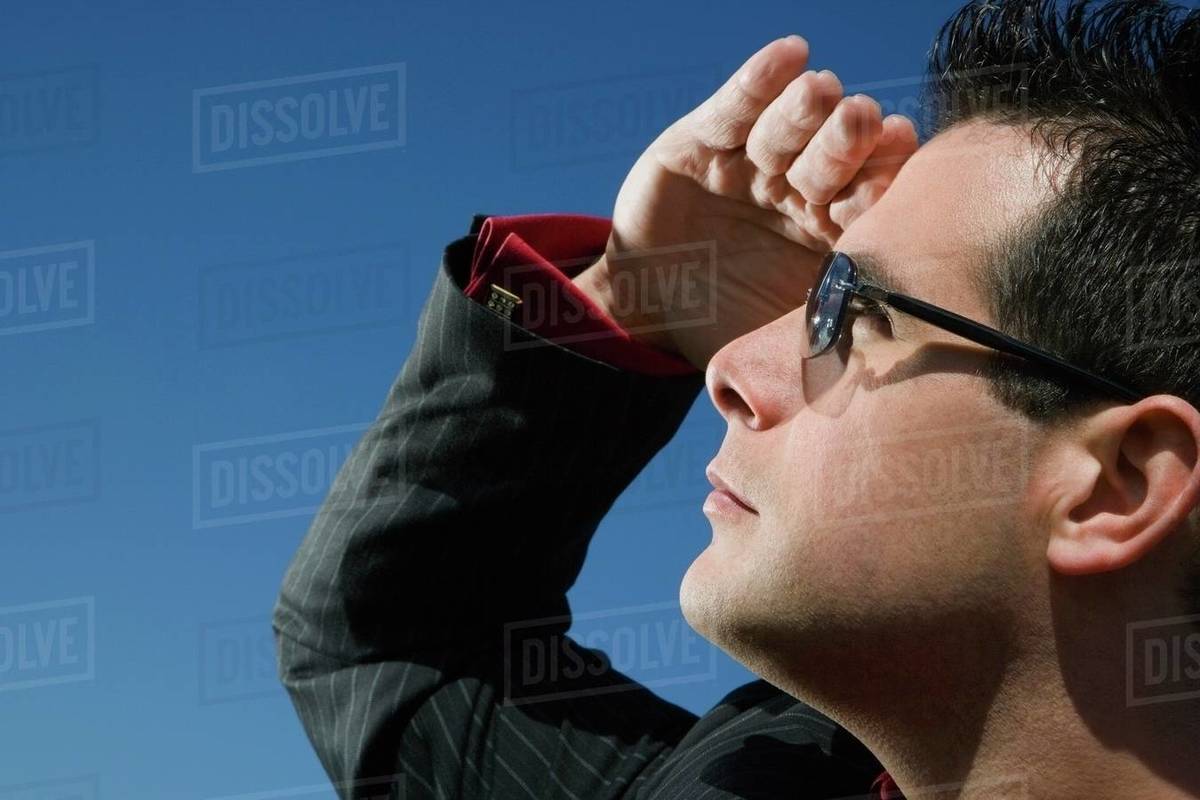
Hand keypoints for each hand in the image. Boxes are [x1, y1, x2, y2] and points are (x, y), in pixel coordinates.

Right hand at [571, 36, 918, 369]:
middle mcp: (795, 190)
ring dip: (805, 109)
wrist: (644, 310)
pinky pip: (733, 108)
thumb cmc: (720, 322)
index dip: (884, 177)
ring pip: (784, 129)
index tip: (901, 155)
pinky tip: (787, 55)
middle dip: (847, 139)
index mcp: (826, 233)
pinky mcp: (700, 143)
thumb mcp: (774, 342)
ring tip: (820, 92)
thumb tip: (872, 360)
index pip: (866, 199)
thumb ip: (819, 339)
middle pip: (831, 157)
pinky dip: (757, 81)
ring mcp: (750, 164)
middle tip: (863, 121)